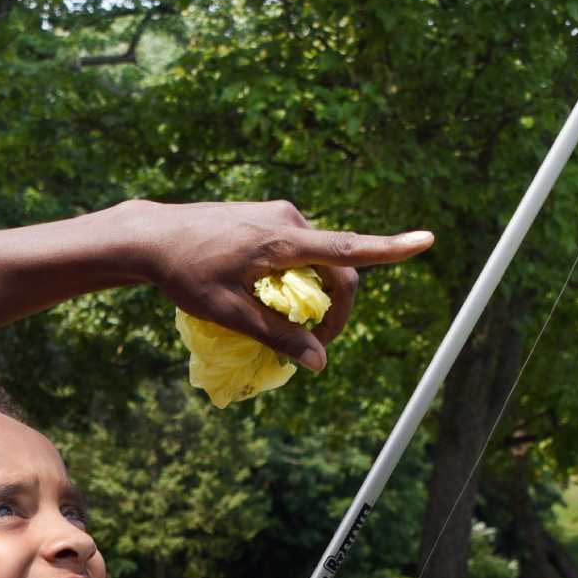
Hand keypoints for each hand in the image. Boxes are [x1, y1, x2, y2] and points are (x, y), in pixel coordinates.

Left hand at [129, 198, 433, 372]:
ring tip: (278, 321)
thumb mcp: (227, 313)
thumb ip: (275, 336)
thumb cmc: (185, 274)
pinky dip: (294, 275)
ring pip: (314, 258)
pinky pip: (296, 249)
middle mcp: (289, 220)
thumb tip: (319, 362)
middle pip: (335, 265)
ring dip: (312, 292)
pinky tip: (261, 293)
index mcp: (284, 241)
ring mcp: (278, 214)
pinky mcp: (266, 215)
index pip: (349, 249)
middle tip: (313, 344)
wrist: (151, 236)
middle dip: (335, 306)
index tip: (426, 241)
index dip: (392, 248)